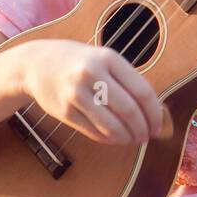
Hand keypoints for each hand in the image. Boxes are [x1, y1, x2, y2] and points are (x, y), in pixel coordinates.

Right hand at [22, 40, 171, 145]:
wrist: (37, 62)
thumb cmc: (78, 62)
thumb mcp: (103, 59)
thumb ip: (127, 80)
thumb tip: (156, 113)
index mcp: (107, 57)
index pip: (141, 91)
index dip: (154, 113)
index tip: (159, 125)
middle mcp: (91, 73)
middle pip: (128, 110)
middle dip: (142, 128)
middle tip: (146, 137)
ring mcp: (75, 93)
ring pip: (111, 125)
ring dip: (127, 137)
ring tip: (132, 139)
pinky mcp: (64, 111)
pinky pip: (93, 131)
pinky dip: (109, 139)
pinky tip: (115, 138)